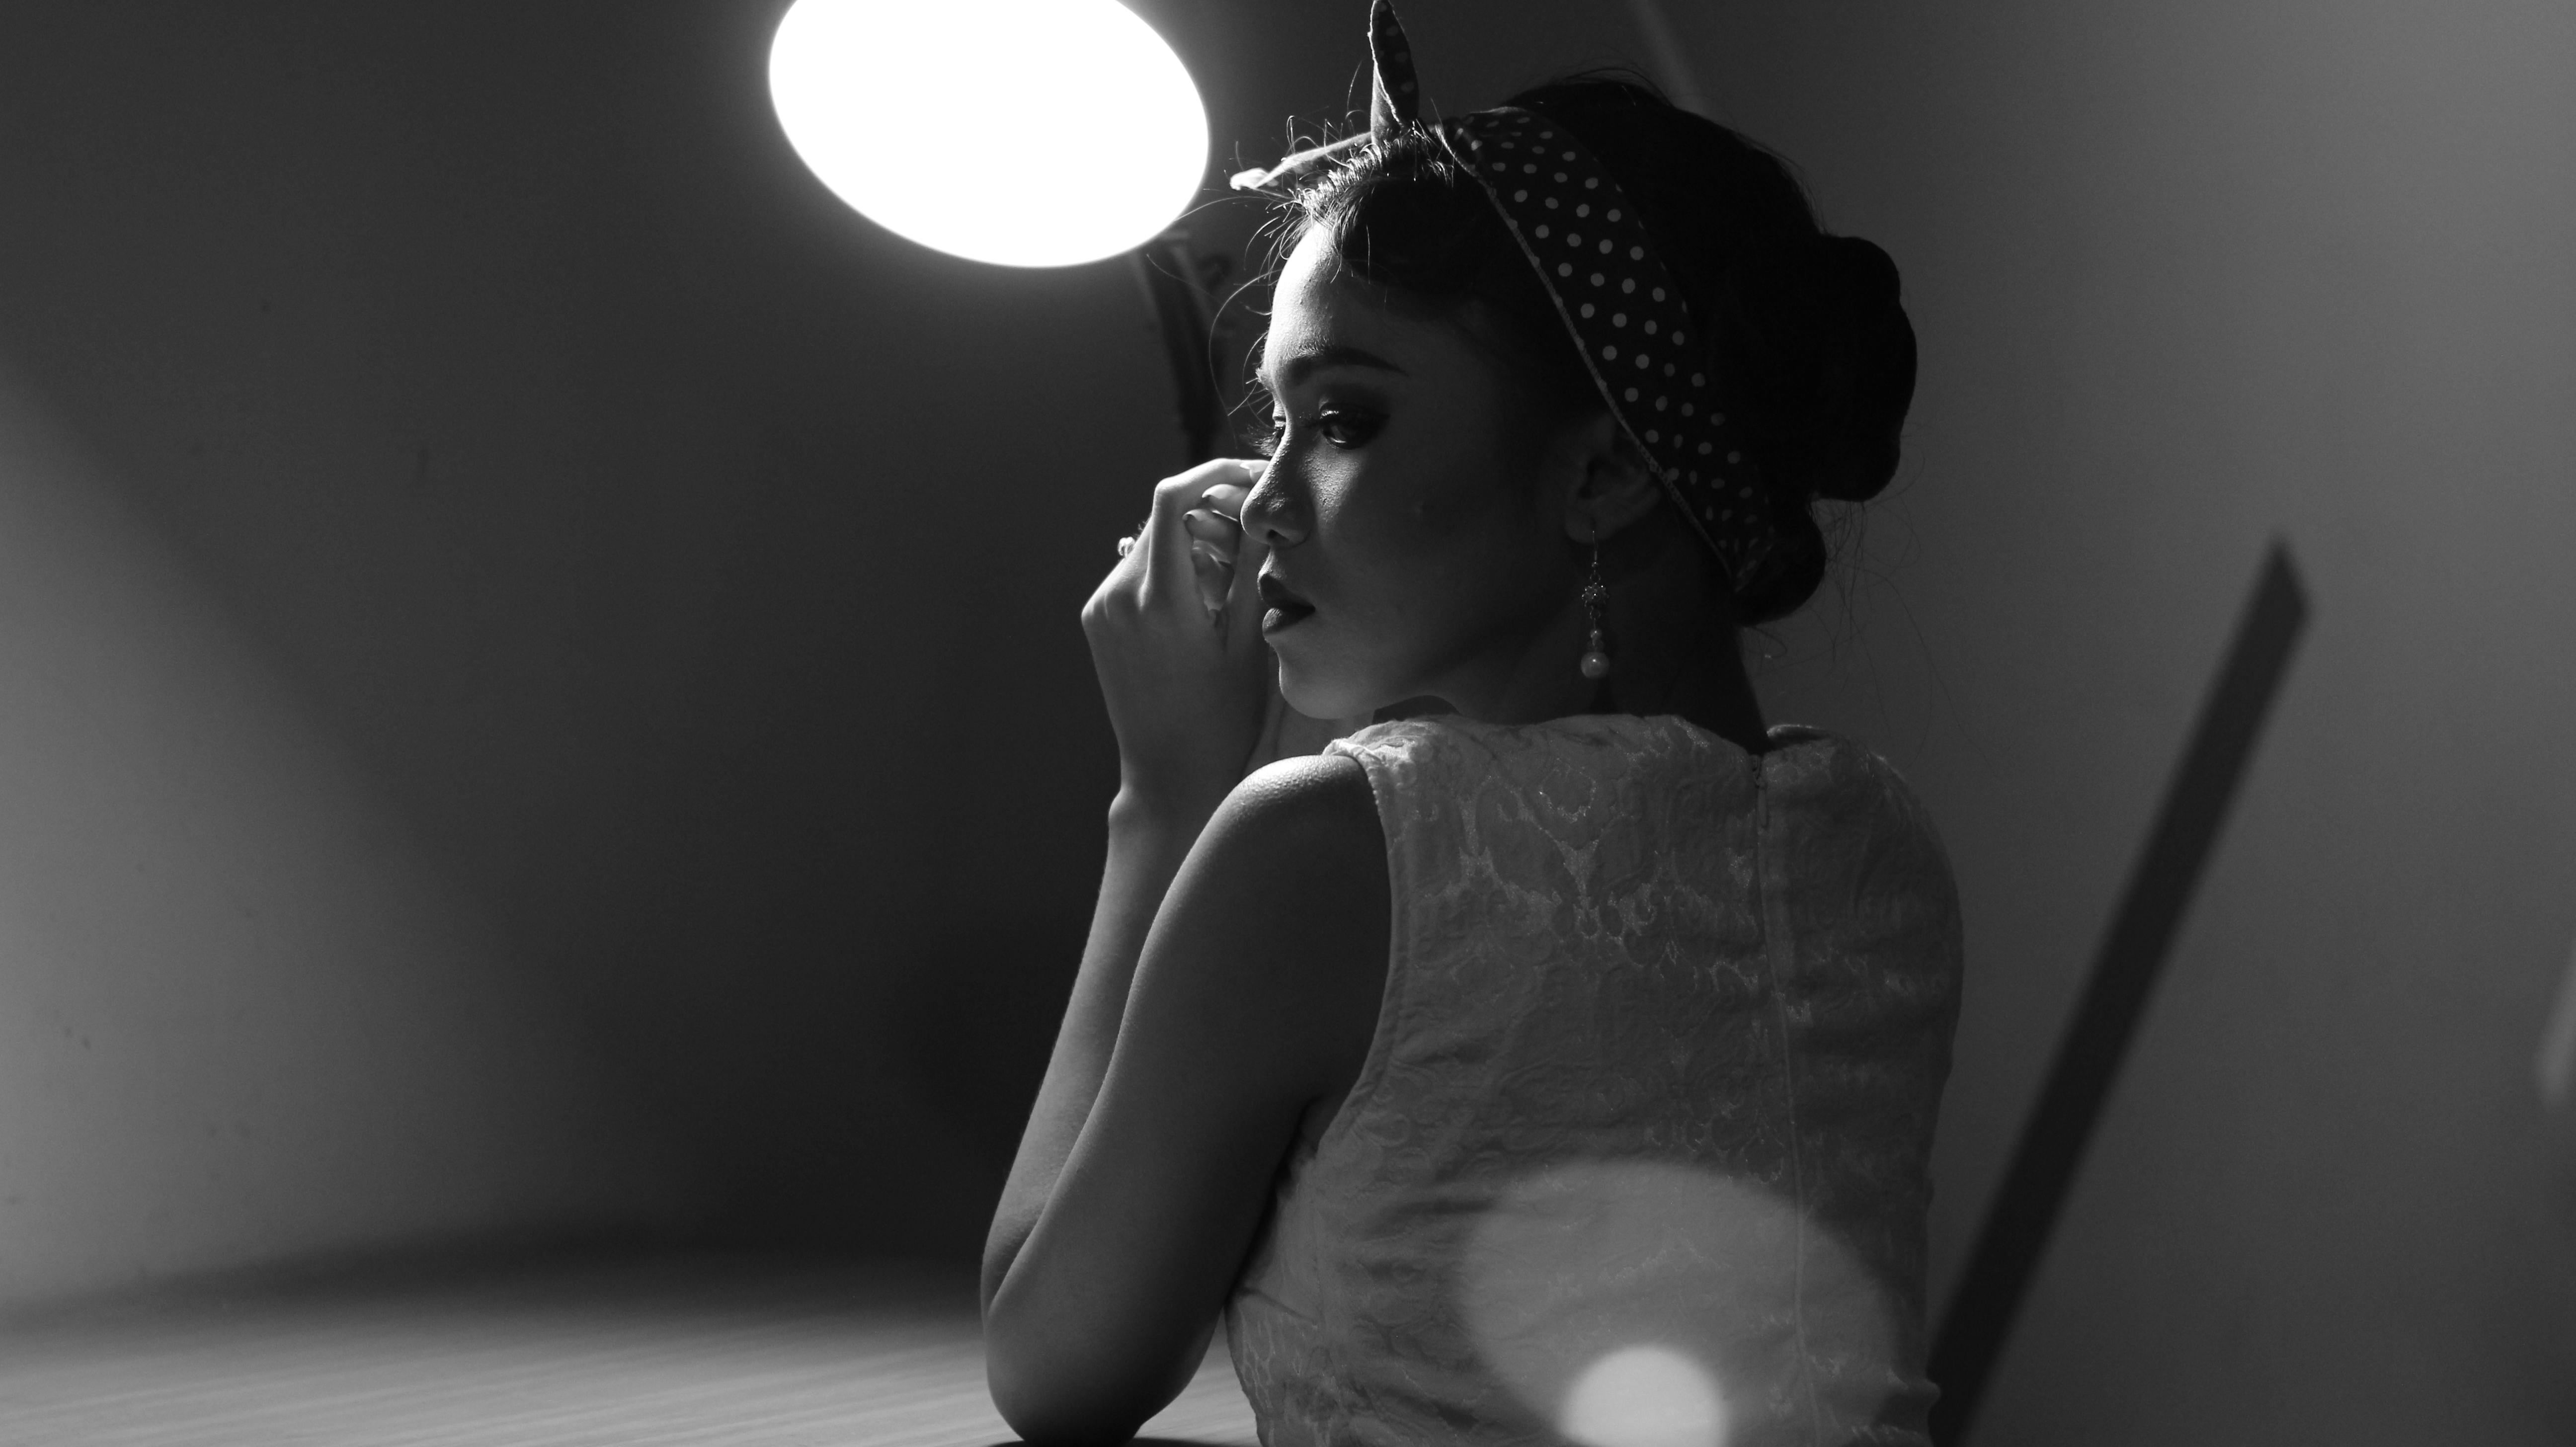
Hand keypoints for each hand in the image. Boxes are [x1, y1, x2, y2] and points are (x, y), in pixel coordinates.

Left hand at [1084, 459, 1272, 818]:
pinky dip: (1168, 570)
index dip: (1212, 472)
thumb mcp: (1249, 642)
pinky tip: (1200, 605)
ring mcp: (1100, 607)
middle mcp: (1118, 597)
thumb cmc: (1222, 719)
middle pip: (1163, 517)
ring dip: (1189, 544)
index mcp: (1160, 601)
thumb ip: (1250, 568)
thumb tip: (1260, 506)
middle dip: (1208, 513)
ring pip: (1149, 542)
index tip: (1248, 476)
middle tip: (1251, 537)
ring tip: (1227, 584)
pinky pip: (1134, 572)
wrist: (1169, 775)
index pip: (1172, 498)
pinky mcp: (1094, 619)